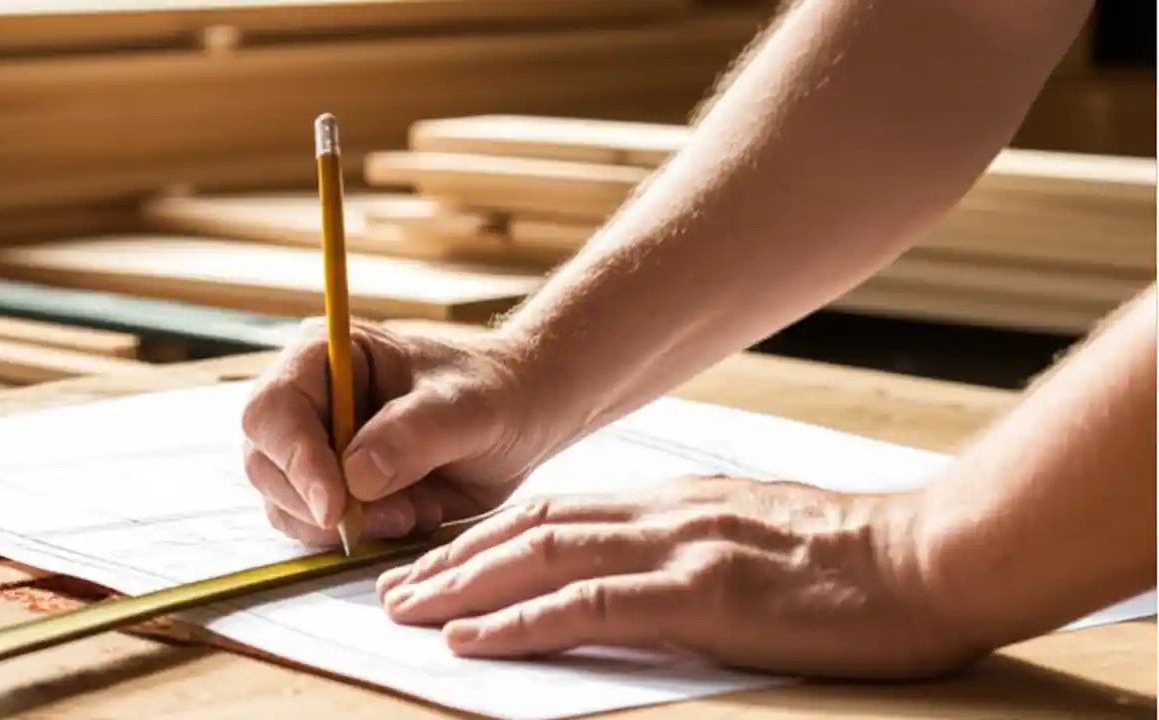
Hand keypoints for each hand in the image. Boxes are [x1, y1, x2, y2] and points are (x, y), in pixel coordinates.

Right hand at [241, 319, 558, 545]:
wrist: (518, 420)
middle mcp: (308, 401)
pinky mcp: (330, 490)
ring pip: (284, 504)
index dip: (296, 460)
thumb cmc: (495, 395)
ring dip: (345, 526)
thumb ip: (413, 434)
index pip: (274, 409)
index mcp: (326, 356)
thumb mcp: (467, 407)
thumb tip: (355, 477)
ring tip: (413, 512)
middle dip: (322, 503)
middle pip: (265, 463)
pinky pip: (315, 529)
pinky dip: (359, 537)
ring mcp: (313, 448)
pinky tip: (411, 516)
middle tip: (397, 515)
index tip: (336, 506)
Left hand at [375, 476, 974, 677]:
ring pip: (543, 557)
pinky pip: (590, 604)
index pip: (558, 511)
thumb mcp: (759, 534)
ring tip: (408, 611)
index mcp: (676, 503)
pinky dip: (522, 619)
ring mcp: (680, 551)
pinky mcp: (703, 596)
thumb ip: (694, 542)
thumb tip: (643, 570)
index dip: (488, 536)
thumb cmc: (856, 557)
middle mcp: (664, 515)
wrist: (929, 556)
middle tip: (395, 587)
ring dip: (465, 586)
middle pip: (531, 528)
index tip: (440, 561)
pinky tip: (476, 635)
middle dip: (454, 559)